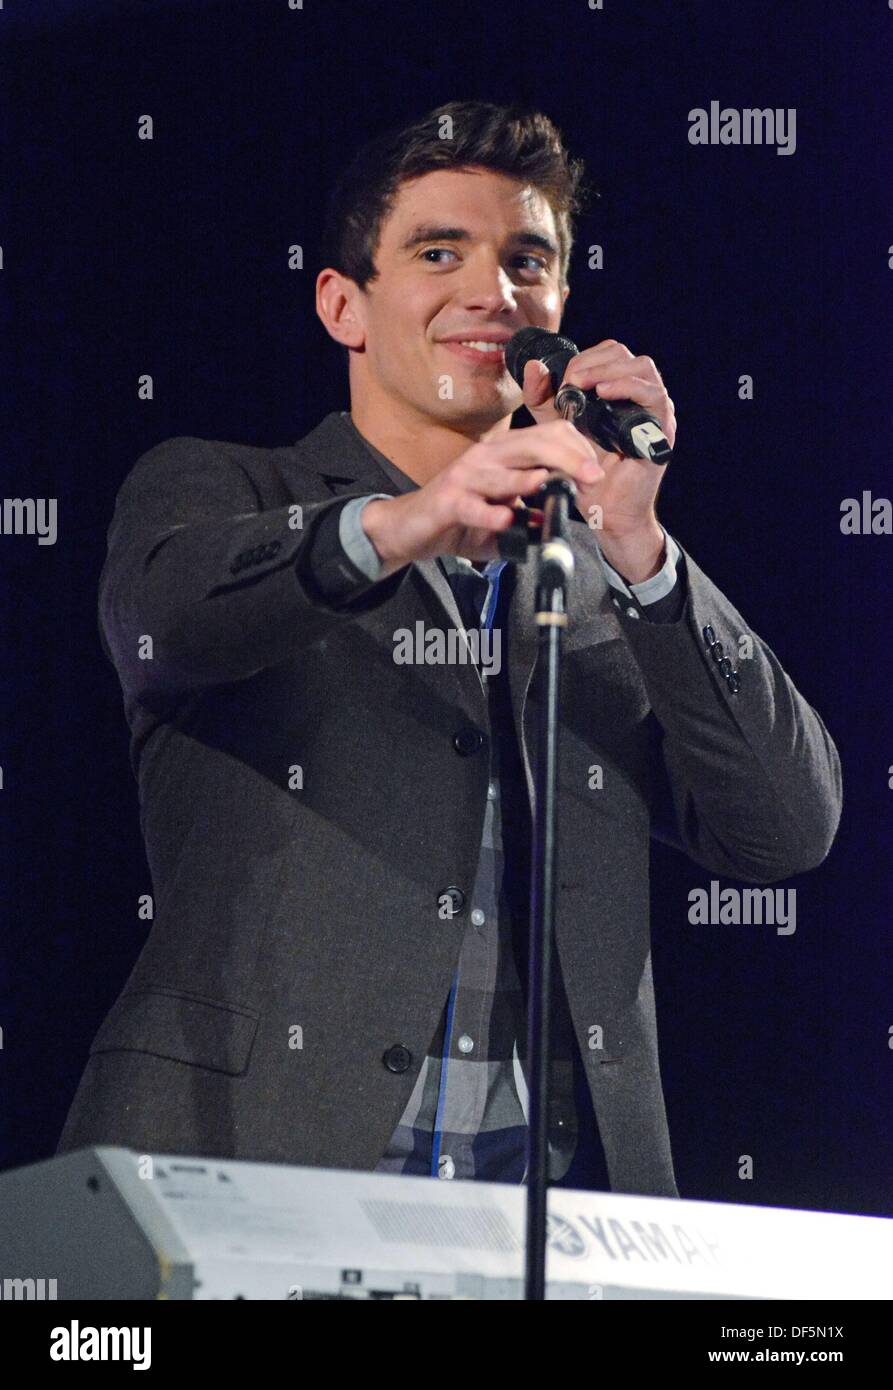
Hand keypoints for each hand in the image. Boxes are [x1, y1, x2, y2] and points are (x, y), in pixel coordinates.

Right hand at [361, 419, 604, 575]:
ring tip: (551, 486)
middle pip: (533, 446)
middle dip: (567, 459)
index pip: (547, 437)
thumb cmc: (458, 516)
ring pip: (502, 473)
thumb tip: (560, 518)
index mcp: (504, 454)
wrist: (410, 527)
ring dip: (527, 481)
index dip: (577, 451)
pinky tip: (506, 520)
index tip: (597, 474)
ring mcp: (464, 477)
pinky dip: (489, 514)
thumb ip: (531, 515)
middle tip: (593, 478)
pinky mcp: (446, 502)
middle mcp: (486, 457)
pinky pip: (471, 506)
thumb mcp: (502, 514)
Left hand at [521, 340, 675, 550]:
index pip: (609, 353)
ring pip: (642, 367)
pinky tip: (604, 393)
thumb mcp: (555, 428)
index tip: (565, 379)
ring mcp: (652, 411)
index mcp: (617, 392)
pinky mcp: (661, 428)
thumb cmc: (583, 470)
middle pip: (626, 354)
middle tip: (573, 381)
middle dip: (595, 361)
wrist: (602, 507)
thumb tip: (533, 367)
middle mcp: (638, 397)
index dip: (586, 358)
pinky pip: (654, 395)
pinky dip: (628, 387)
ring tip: (587, 385)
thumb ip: (542, 399)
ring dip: (610, 369)